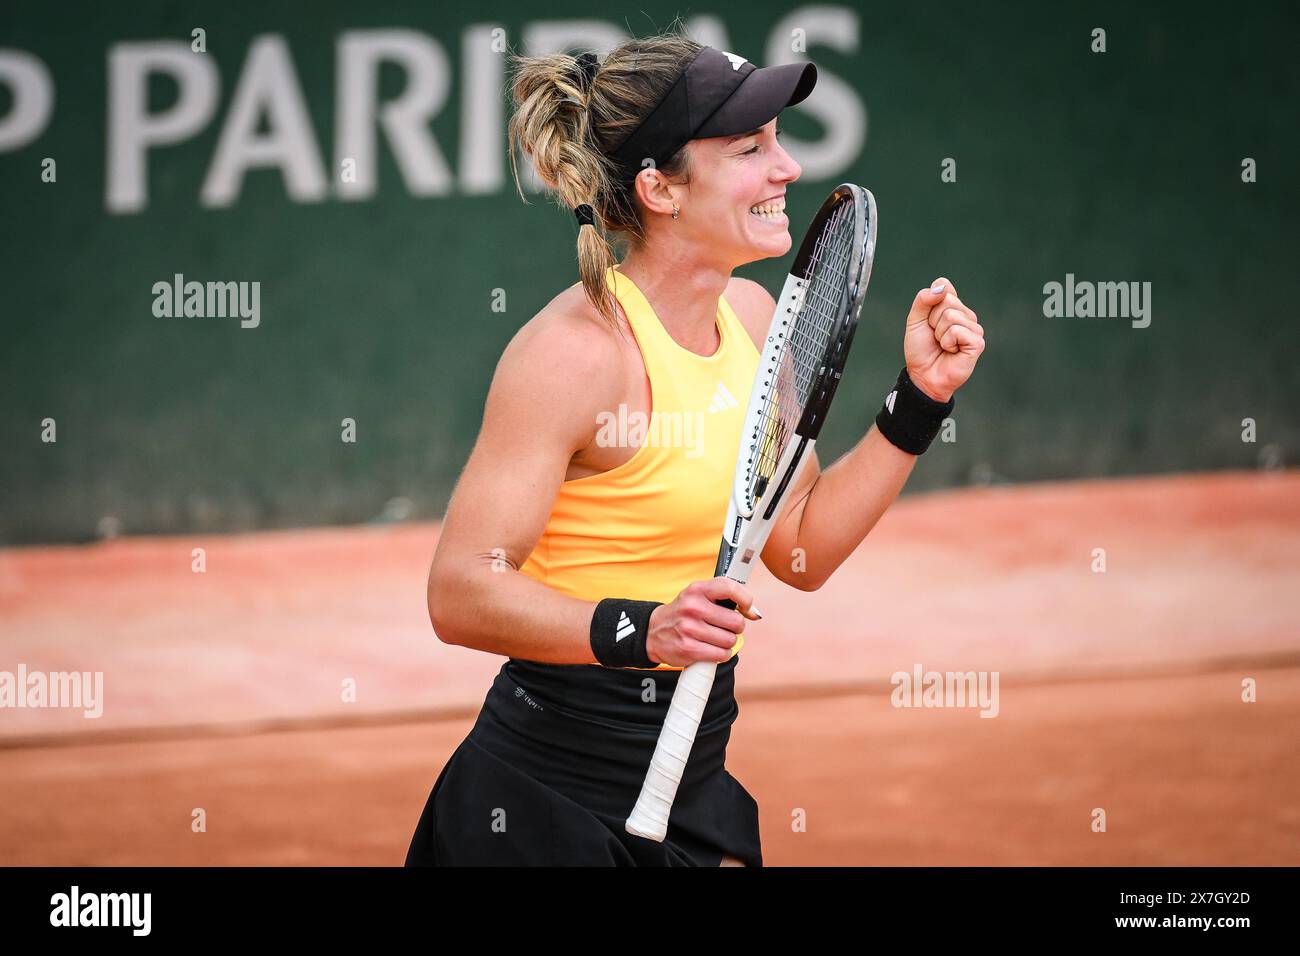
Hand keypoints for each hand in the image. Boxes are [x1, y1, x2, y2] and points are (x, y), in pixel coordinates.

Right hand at [646, 577, 760, 666]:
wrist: (653, 632)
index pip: (730, 588)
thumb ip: (725, 598)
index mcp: (697, 590)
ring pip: (730, 640)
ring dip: (726, 642)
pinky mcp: (689, 648)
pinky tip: (711, 649)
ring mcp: (690, 629)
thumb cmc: (683, 613)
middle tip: (724, 627)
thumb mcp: (698, 596)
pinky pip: (721, 654)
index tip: (747, 609)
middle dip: (735, 627)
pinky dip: (721, 654)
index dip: (746, 600)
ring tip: (714, 638)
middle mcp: (693, 607)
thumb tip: (755, 613)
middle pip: (736, 621)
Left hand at [902, 278, 985, 401]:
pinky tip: (952, 351)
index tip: (927, 321)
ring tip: (943, 345)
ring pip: (951, 316)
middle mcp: (966, 315)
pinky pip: (957, 331)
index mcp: (954, 307)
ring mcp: (974, 328)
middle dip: (932, 321)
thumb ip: (923, 300)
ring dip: (939, 334)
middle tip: (935, 337)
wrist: (923, 375)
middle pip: (946, 301)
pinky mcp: (977, 342)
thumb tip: (941, 287)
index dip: (929, 303)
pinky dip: (947, 342)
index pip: (942, 286)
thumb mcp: (915, 321)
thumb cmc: (921, 349)